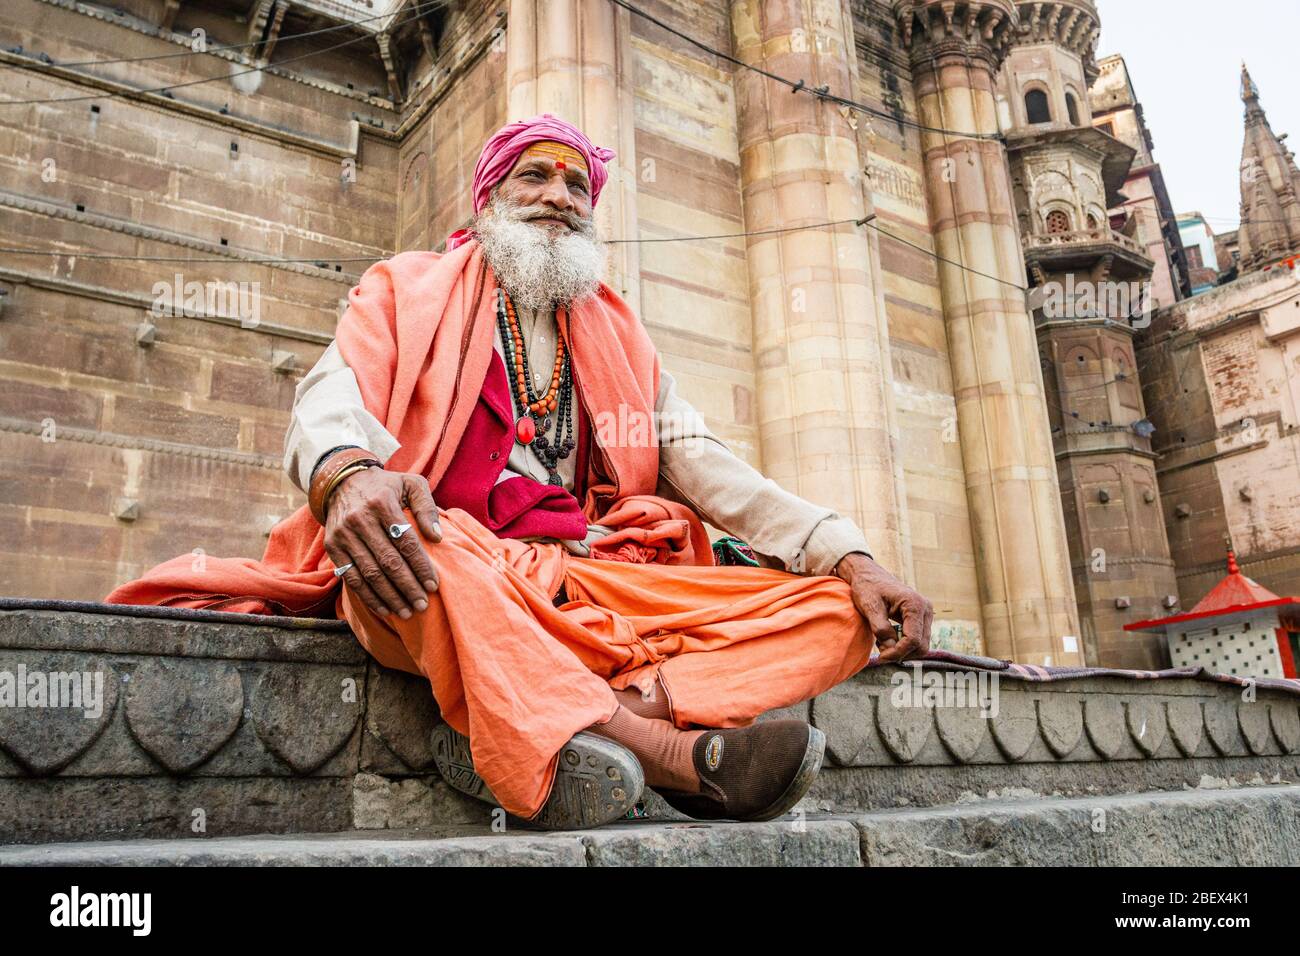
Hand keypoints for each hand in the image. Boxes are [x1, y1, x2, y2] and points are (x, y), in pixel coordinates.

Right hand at [322, 466, 441, 619]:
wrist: (342, 482)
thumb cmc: (385, 486)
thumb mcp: (411, 483)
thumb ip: (427, 507)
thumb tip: (437, 537)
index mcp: (382, 503)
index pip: (405, 541)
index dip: (420, 566)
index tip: (434, 585)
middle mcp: (359, 519)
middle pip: (388, 561)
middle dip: (407, 587)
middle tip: (423, 605)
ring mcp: (343, 535)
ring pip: (369, 573)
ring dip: (389, 596)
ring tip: (407, 612)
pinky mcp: (333, 547)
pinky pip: (351, 578)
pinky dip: (368, 596)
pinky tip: (385, 608)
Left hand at [833, 552, 932, 662]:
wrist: (868, 575)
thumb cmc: (867, 587)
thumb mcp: (870, 607)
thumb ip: (881, 628)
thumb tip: (891, 648)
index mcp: (914, 604)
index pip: (913, 640)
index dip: (898, 652)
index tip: (881, 656)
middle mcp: (925, 609)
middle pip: (921, 646)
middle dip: (901, 653)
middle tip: (881, 651)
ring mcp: (926, 613)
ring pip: (921, 645)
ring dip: (903, 650)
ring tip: (883, 643)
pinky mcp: (921, 618)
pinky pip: (918, 639)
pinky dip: (904, 644)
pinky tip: (888, 638)